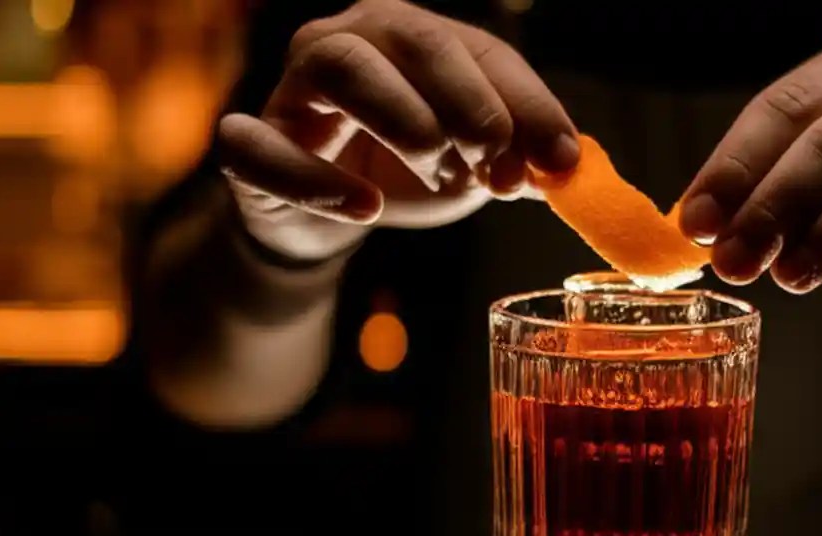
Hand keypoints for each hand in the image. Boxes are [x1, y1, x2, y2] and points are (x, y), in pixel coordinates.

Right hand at [216, 0, 578, 261]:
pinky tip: (366, 207)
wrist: (330, 214)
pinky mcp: (251, 143)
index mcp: (412, 36)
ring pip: (339, 65)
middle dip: (473, 108)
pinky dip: (320, 181)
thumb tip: (570, 167)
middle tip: (500, 170)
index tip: (562, 159)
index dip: (529, 103)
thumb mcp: (474, 163)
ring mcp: (291, 86)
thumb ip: (519, 160)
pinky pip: (265, 147)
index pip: (480, 49)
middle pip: (414, 40)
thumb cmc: (407, 171)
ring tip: (441, 176)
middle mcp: (350, 39)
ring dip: (407, 124)